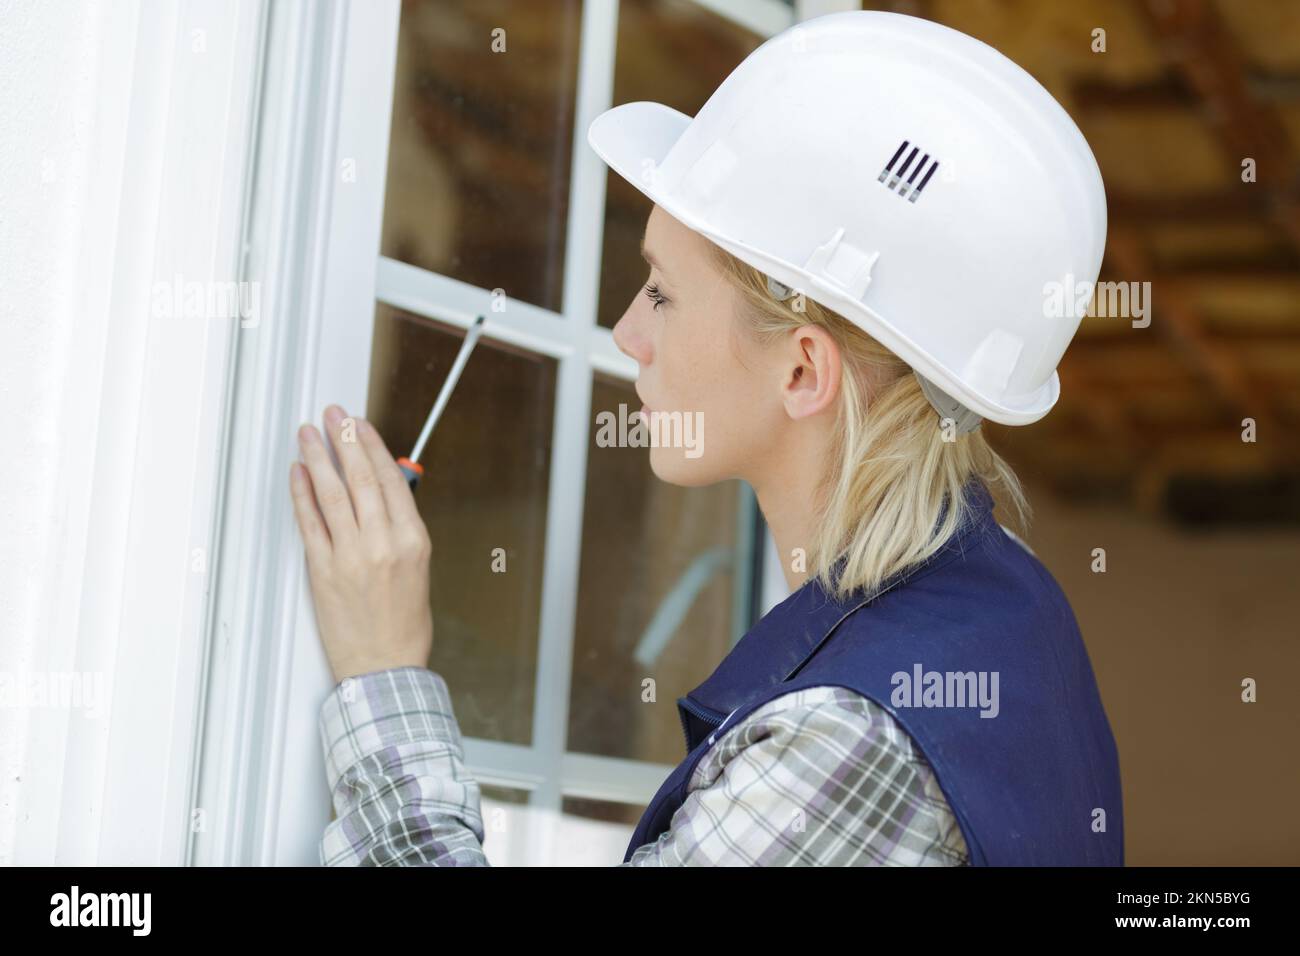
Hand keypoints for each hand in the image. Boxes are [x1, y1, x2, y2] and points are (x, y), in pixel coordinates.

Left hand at [289, 404, 433, 683]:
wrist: (384, 668)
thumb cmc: (403, 626)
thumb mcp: (419, 570)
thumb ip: (401, 530)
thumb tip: (384, 493)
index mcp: (413, 541)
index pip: (392, 480)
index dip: (374, 447)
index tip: (362, 426)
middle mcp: (384, 544)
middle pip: (362, 478)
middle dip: (346, 439)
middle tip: (334, 415)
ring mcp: (351, 556)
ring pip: (333, 494)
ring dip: (319, 458)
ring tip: (310, 434)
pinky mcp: (323, 571)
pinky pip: (310, 523)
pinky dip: (302, 494)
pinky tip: (298, 474)